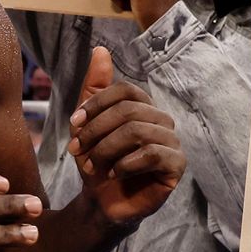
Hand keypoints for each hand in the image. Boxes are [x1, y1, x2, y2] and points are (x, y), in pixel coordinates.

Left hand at [67, 46, 184, 228]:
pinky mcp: (177, 166)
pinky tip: (114, 174)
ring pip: (138, 132)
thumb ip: (94, 88)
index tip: (73, 124)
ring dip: (107, 149)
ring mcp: (172, 143)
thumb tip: (101, 51)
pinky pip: (153, 155)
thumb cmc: (96, 160)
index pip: (125, 90)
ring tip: (93, 165)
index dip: (97, 105)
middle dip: (96, 131)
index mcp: (143, 107)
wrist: (100, 200)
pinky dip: (125, 165)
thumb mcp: (87, 123)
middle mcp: (162, 120)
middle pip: (129, 111)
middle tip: (77, 150)